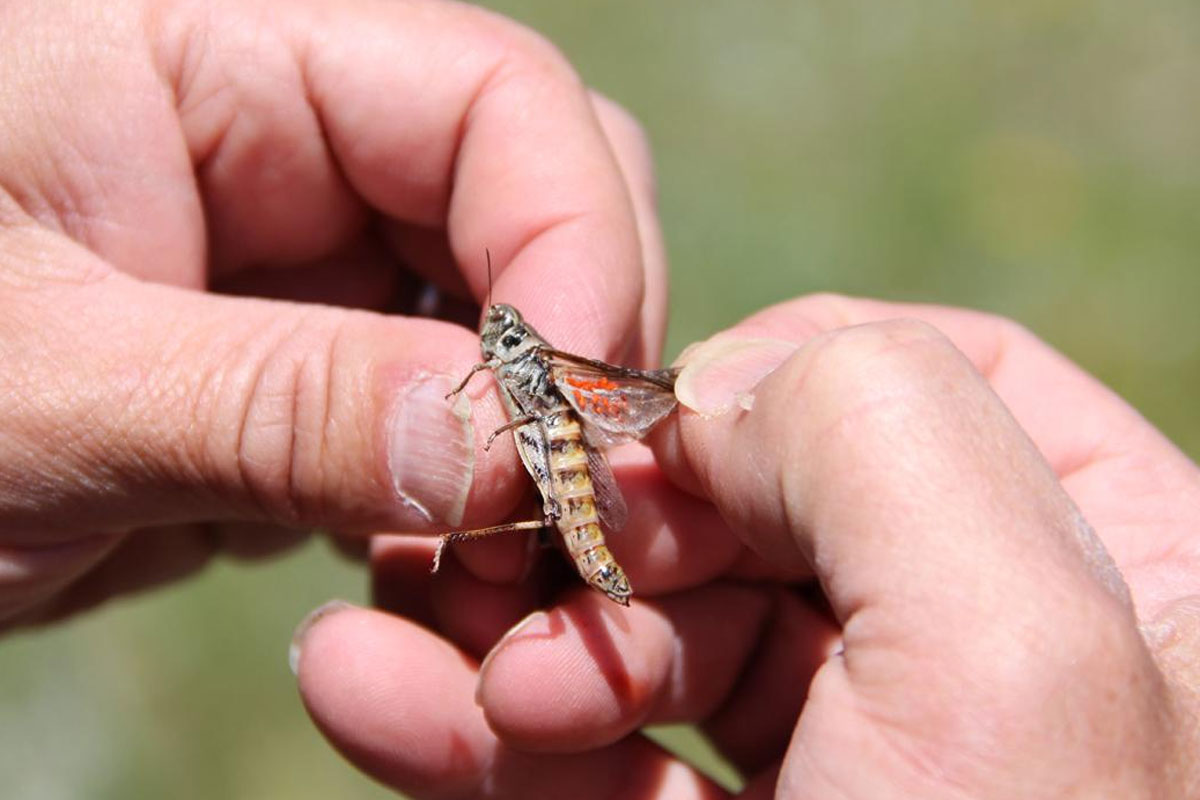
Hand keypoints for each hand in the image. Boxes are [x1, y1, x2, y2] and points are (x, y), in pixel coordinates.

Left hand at [0, 0, 665, 625]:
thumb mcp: (38, 396)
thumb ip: (282, 406)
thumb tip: (513, 454)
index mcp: (212, 45)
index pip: (491, 97)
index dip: (574, 245)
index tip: (584, 424)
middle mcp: (285, 133)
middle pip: (536, 196)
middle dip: (573, 354)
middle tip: (560, 515)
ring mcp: (307, 254)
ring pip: (509, 317)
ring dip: (528, 446)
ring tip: (492, 573)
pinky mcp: (307, 362)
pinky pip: (449, 409)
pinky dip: (471, 497)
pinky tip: (436, 571)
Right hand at [294, 294, 1199, 797]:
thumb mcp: (1014, 663)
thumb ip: (876, 429)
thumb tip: (703, 407)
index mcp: (1124, 582)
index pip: (929, 380)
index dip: (770, 382)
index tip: (649, 453)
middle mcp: (984, 670)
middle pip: (760, 508)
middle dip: (609, 531)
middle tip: (510, 581)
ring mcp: (842, 780)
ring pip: (646, 632)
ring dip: (506, 623)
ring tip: (405, 643)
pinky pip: (576, 761)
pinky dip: (462, 721)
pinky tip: (363, 689)